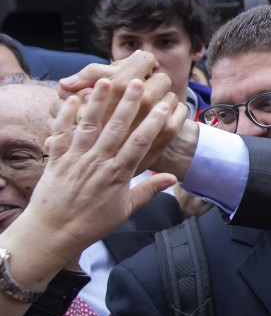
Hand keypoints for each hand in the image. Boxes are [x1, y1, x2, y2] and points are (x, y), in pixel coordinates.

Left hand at [31, 78, 179, 260]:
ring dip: (97, 102)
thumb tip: (173, 178)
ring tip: (105, 81)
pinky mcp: (56, 160)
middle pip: (115, 128)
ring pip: (89, 125)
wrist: (51, 234)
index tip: (163, 106)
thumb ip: (148, 190)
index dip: (152, 123)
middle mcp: (97, 162)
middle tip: (137, 82)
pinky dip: (66, 116)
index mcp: (117, 174)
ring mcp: (76, 159)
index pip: (139, 143)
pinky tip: (73, 99)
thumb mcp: (124, 210)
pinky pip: (61, 134)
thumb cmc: (90, 224)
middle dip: (127, 104)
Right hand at [57, 51, 180, 169]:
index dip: (141, 64)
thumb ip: (90, 76)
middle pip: (161, 78)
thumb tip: (91, 69)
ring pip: (171, 95)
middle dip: (153, 84)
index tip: (137, 73)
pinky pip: (181, 111)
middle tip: (143, 94)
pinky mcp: (168, 133)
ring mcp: (155, 116)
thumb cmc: (81, 134)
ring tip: (149, 110)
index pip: (145, 59)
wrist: (96, 175)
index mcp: (119, 84)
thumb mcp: (74, 101)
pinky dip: (174, 113)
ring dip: (163, 100)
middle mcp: (140, 98)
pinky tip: (160, 119)